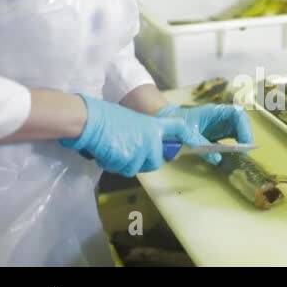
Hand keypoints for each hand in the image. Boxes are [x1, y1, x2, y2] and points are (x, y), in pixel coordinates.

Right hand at [60, 95, 185, 176]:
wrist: (90, 120)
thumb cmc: (105, 116)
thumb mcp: (131, 120)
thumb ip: (144, 133)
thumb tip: (146, 147)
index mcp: (153, 125)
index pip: (178, 128)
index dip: (188, 136)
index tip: (196, 143)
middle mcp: (152, 139)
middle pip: (156, 161)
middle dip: (144, 160)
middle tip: (129, 151)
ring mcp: (141, 151)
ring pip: (138, 167)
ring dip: (126, 163)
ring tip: (114, 147)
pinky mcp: (129, 161)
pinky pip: (123, 170)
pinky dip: (115, 165)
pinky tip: (107, 152)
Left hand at [157, 104, 253, 164]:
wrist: (167, 120)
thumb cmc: (177, 123)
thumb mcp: (188, 134)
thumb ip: (202, 145)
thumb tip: (218, 159)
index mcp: (215, 111)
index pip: (237, 114)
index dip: (244, 128)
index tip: (245, 143)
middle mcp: (221, 116)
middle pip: (241, 121)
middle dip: (246, 135)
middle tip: (246, 151)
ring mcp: (221, 123)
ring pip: (239, 129)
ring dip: (243, 140)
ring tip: (243, 153)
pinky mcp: (218, 132)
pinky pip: (232, 136)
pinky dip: (236, 144)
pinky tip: (235, 153)